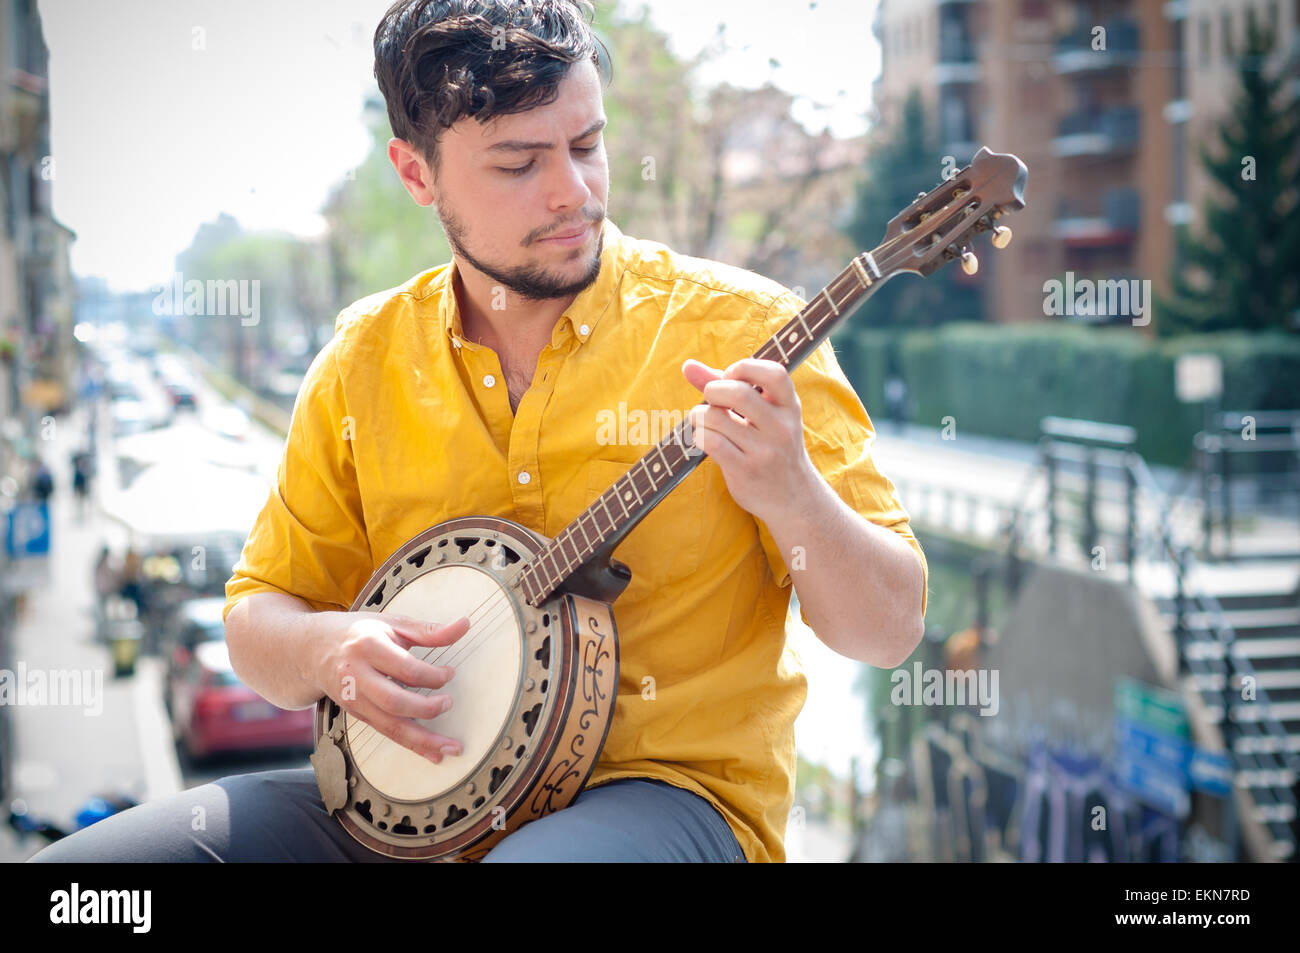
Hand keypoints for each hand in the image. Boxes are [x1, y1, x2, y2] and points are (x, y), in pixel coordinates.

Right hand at [312, 611, 470, 763]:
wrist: (312, 649)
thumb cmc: (358, 633)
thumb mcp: (392, 624)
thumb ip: (428, 630)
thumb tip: (464, 625)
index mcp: (368, 647)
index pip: (405, 668)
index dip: (432, 675)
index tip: (449, 673)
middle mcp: (357, 676)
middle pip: (394, 701)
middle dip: (426, 709)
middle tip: (448, 703)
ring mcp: (354, 699)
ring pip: (389, 726)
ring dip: (422, 741)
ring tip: (450, 748)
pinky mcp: (356, 714)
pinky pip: (386, 733)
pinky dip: (411, 745)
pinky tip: (432, 753)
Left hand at [681, 357, 817, 524]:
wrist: (792, 497)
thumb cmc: (770, 445)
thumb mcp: (762, 414)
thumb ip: (727, 386)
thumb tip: (688, 365)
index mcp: (789, 406)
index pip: (774, 374)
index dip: (745, 367)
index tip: (730, 377)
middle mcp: (781, 427)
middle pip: (739, 393)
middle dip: (713, 390)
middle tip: (711, 400)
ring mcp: (765, 451)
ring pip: (717, 418)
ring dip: (700, 415)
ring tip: (704, 422)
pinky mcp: (746, 470)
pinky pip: (711, 442)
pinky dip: (699, 435)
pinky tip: (704, 438)